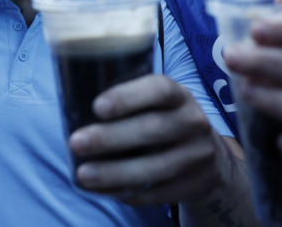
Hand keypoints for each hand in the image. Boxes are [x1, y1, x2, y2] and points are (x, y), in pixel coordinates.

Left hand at [68, 75, 239, 206]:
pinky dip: (130, 193)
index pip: (159, 89)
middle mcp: (193, 122)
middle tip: (76, 142)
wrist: (209, 156)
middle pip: (153, 129)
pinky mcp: (195, 184)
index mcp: (178, 95)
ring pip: (155, 167)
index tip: (97, 107)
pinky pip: (159, 193)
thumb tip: (72, 102)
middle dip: (111, 137)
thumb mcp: (157, 103)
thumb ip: (129, 100)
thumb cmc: (164, 121)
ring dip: (115, 173)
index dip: (128, 96)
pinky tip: (106, 191)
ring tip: (84, 175)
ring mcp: (197, 155)